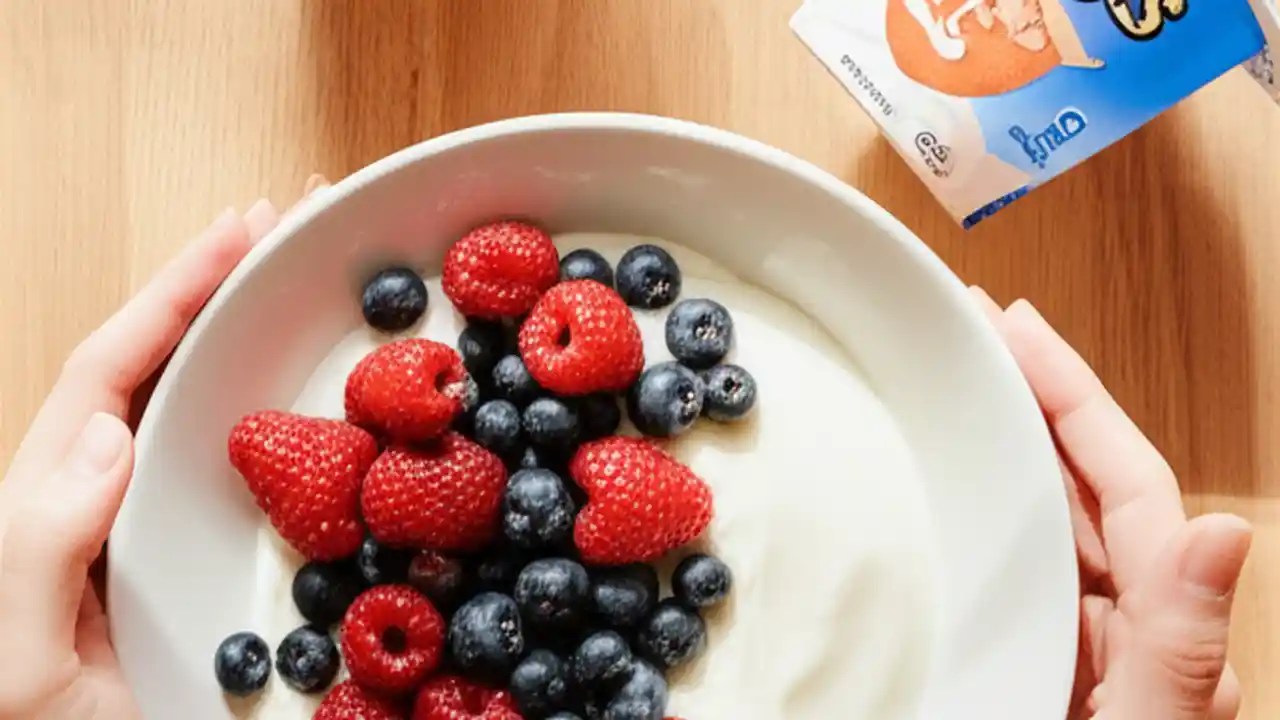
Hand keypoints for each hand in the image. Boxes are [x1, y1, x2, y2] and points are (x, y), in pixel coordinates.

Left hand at [0, 196, 292, 717]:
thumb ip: (40, 548)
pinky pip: (251, 468)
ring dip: (256, 330)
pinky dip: (288, 418)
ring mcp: (161, 518)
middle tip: (289, 217)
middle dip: (223, 279)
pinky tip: (326, 399)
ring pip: (208, 402)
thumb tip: (110, 437)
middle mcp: (112, 492)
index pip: (116, 367)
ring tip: (308, 271)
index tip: (241, 228)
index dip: (177, 289)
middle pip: (166, 360)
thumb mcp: (19, 658)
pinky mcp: (205, 552)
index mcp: (59, 498)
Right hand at [971, 289, 1250, 719]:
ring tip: (968, 400)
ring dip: (1013, 461)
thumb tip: (1221, 533)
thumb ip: (1181, 657)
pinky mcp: (1041, 685)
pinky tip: (956, 516)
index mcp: (1169, 645)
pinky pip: (1018, 592)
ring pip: (1052, 536)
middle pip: (1087, 494)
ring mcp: (1085, 664)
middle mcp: (1134, 643)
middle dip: (1039, 406)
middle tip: (980, 339)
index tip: (1015, 328)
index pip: (1124, 487)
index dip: (1074, 398)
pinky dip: (987, 538)